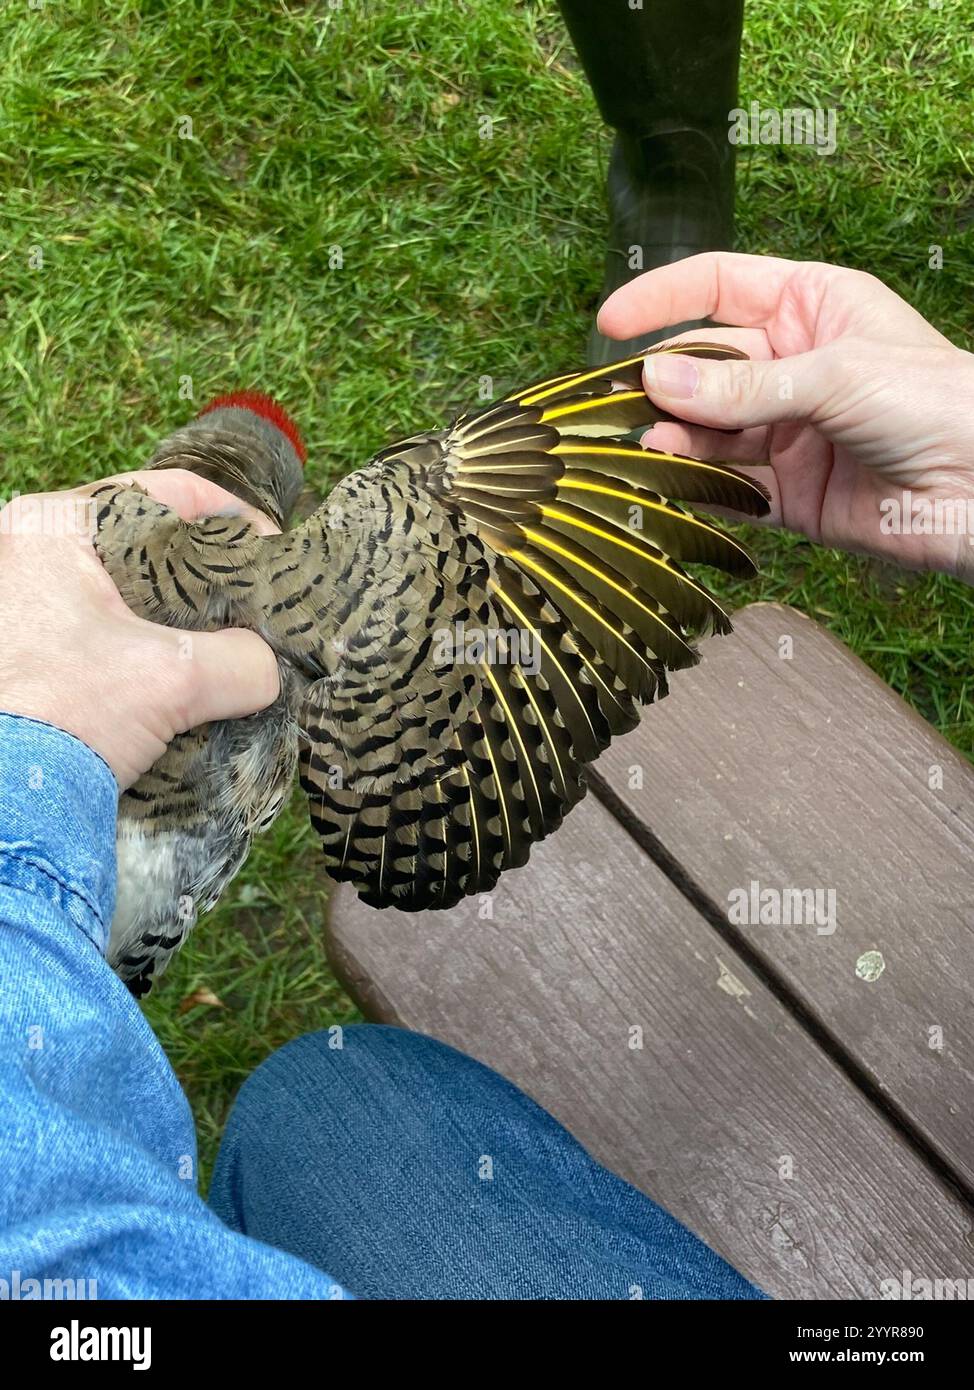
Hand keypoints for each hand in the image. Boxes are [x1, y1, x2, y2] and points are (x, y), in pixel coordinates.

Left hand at [0, 470, 279, 788]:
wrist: (1, 800)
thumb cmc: (62, 716)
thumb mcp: (173, 681)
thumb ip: (242, 662)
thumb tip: (269, 666)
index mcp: (51, 525)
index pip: (162, 493)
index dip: (231, 515)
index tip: (270, 548)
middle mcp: (22, 547)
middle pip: (140, 540)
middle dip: (196, 571)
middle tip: (243, 602)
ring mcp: (14, 597)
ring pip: (117, 587)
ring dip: (165, 613)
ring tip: (212, 643)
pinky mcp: (16, 645)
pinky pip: (91, 624)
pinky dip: (132, 642)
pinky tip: (166, 675)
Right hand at [599, 252, 973, 581]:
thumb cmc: (937, 401)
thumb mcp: (835, 375)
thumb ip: (742, 385)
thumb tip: (656, 378)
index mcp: (809, 307)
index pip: (717, 287)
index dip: (662, 299)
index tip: (610, 322)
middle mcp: (791, 366)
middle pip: (703, 365)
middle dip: (663, 382)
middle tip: (618, 402)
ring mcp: (787, 431)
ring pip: (708, 431)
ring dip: (676, 438)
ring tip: (649, 446)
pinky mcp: (789, 493)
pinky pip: (729, 489)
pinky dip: (699, 489)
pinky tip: (673, 484)